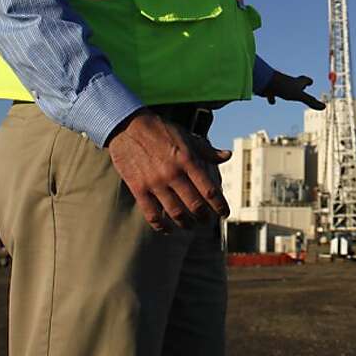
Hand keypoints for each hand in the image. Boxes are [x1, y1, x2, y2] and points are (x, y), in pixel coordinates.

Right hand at [106, 109, 231, 231]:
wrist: (128, 126)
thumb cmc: (162, 131)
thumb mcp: (187, 137)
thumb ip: (207, 150)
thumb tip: (228, 155)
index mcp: (188, 160)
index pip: (209, 190)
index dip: (220, 205)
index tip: (225, 213)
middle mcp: (173, 173)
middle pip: (194, 205)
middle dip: (204, 217)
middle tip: (206, 221)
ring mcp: (155, 182)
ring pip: (175, 213)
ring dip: (185, 224)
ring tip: (190, 226)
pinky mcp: (138, 188)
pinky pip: (152, 214)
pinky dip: (161, 226)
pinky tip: (168, 229)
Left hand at [261, 70, 325, 109]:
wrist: (264, 81)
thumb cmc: (283, 87)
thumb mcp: (298, 95)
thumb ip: (310, 101)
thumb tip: (324, 107)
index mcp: (295, 82)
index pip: (304, 80)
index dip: (307, 81)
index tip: (310, 82)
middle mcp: (286, 82)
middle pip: (294, 83)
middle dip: (297, 85)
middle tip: (301, 88)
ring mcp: (277, 85)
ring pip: (282, 88)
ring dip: (284, 91)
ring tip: (285, 95)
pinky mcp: (268, 89)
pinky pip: (271, 93)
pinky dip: (272, 96)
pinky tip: (271, 101)